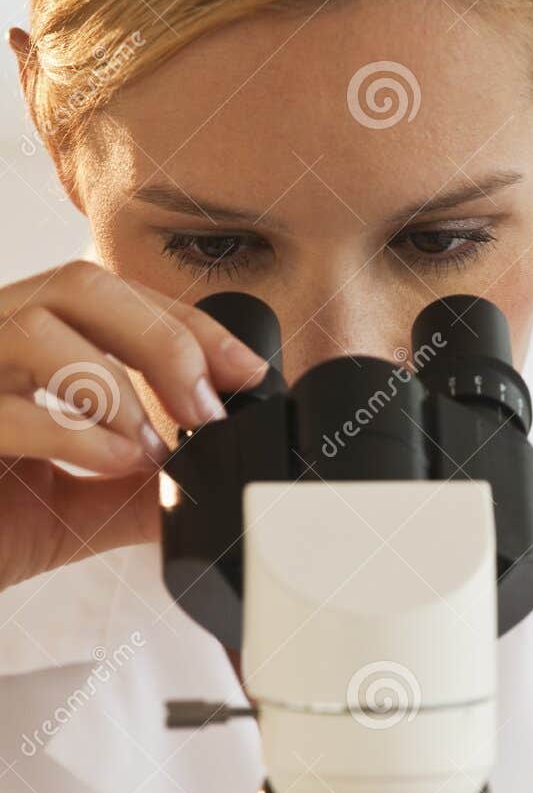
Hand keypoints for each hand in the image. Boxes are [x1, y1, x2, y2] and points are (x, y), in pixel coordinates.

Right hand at [0, 261, 266, 592]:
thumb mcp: (75, 508)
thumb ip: (137, 488)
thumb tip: (209, 479)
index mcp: (24, 347)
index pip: (114, 298)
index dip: (188, 324)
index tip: (248, 370)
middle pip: (79, 284)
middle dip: (161, 339)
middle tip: (207, 408)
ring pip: (36, 326)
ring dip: (115, 385)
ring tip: (149, 447)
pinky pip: (3, 405)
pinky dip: (71, 429)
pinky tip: (113, 461)